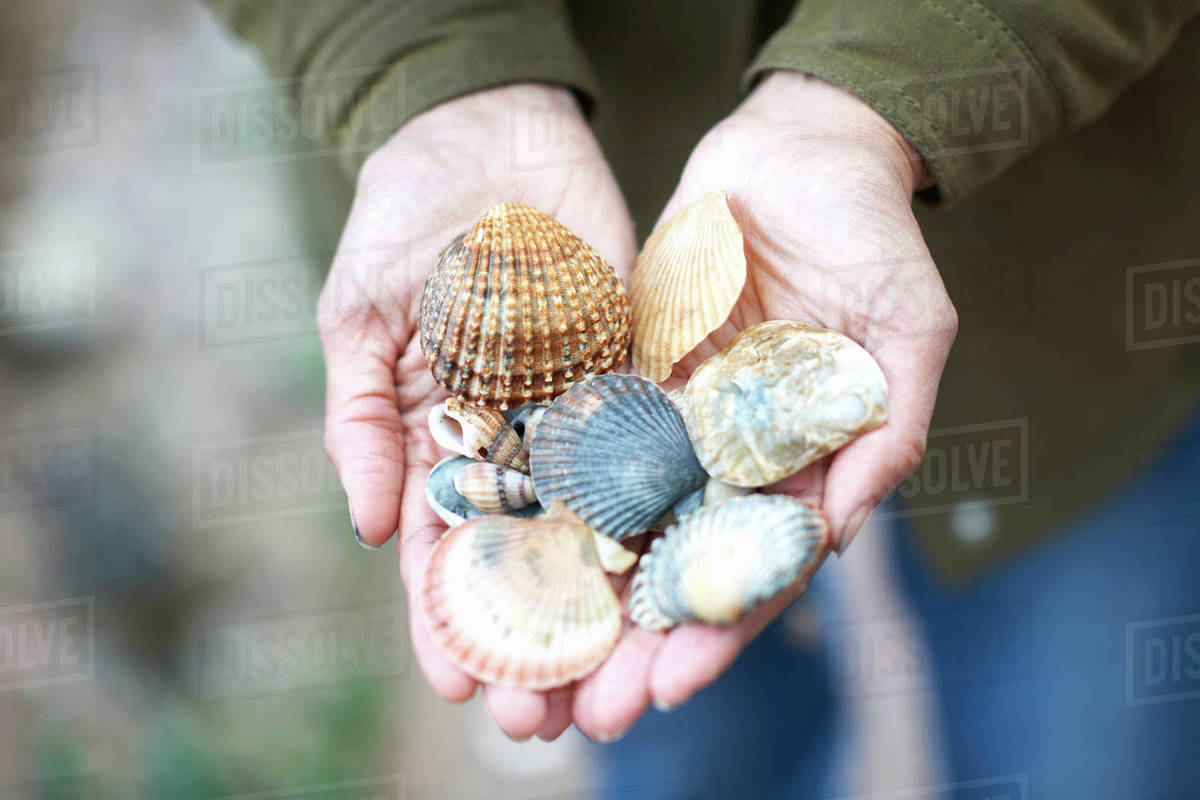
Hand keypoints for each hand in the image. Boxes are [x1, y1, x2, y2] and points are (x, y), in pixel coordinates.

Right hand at [317, 84, 636, 739]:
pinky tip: (679, 575)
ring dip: (606, 607)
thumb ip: (363, 417)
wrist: (486, 136)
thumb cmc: (402, 222)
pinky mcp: (639, 376)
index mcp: (440, 441)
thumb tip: (372, 526)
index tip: (455, 685)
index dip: (447, 620)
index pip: (442, 551)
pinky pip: (654, 452)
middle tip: (543, 718)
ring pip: (597, 528)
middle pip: (529, 561)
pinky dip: (666, 512)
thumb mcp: (359, 316)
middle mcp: (516, 446)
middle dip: (535, 639)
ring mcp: (581, 417)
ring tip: (617, 681)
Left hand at [567, 72, 957, 740]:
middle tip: (581, 710)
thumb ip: (891, 425)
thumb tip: (848, 528)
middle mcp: (733, 456)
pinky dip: (548, 490)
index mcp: (803, 465)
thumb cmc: (874, 235)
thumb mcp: (911, 325)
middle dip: (632, 639)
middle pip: (676, 563)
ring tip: (527, 656)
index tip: (671, 686)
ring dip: (579, 588)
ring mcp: (676, 417)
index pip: (756, 567)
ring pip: (619, 517)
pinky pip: (582, 436)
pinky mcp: (628, 371)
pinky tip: (502, 540)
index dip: (717, 629)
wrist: (799, 150)